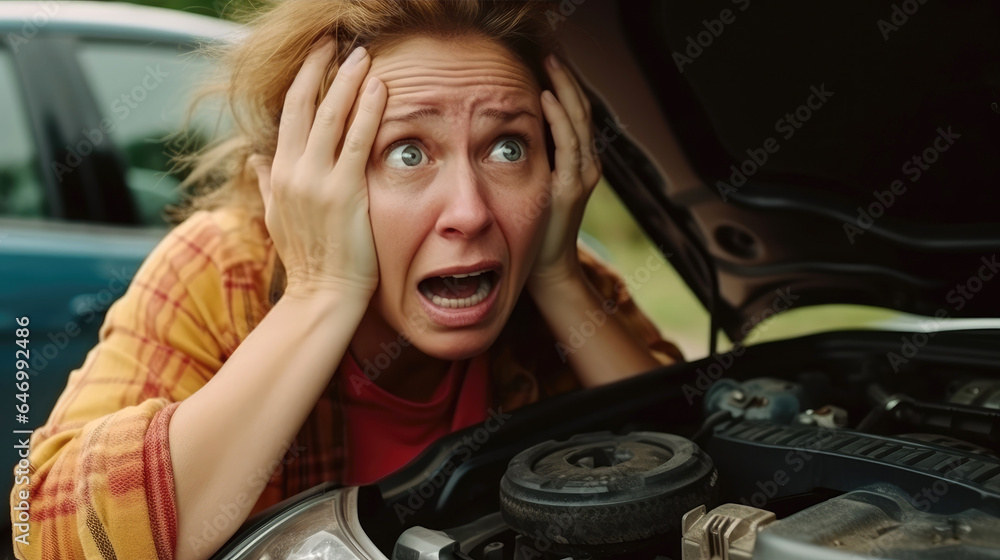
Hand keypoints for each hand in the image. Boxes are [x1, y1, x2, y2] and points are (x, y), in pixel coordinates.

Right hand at [249, 37, 385, 300]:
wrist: (321, 295)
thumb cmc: (307, 260)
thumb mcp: (277, 217)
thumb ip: (266, 183)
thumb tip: (255, 157)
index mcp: (277, 174)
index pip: (289, 116)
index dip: (303, 83)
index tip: (317, 60)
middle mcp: (292, 172)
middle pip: (304, 106)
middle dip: (320, 69)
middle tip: (336, 44)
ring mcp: (316, 181)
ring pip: (330, 116)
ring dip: (346, 81)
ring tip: (362, 57)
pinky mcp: (344, 192)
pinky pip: (358, 141)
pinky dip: (368, 111)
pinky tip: (379, 89)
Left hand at [528, 54, 601, 289]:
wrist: (547, 265)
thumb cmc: (533, 225)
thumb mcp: (533, 183)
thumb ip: (531, 158)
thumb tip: (507, 129)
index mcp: (576, 161)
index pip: (573, 113)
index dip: (563, 86)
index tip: (545, 63)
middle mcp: (585, 163)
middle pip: (580, 110)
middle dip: (566, 79)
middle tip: (549, 53)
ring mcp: (582, 173)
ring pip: (578, 120)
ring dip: (564, 89)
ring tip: (550, 64)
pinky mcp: (573, 186)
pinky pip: (569, 143)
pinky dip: (559, 118)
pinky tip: (547, 98)